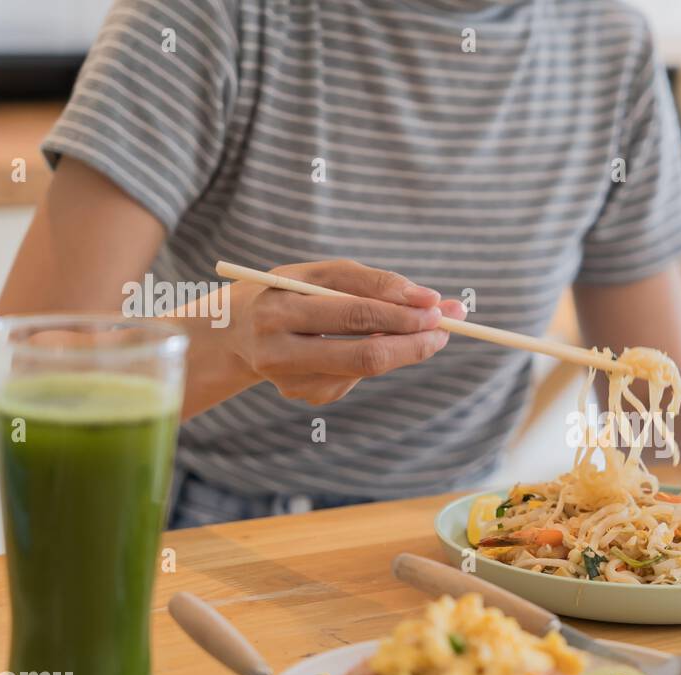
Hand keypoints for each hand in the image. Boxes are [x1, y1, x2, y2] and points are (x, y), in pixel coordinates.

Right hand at [206, 259, 465, 405]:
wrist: (234, 331)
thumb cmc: (288, 291)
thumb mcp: (318, 273)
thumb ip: (373, 283)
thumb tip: (431, 301)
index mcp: (279, 308)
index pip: (354, 313)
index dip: (401, 313)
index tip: (439, 308)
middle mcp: (278, 350)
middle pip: (363, 355)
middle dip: (413, 342)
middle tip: (447, 328)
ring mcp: (288, 381)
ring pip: (364, 371)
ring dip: (399, 350)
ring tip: (413, 330)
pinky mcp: (301, 395)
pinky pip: (354, 379)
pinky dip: (368, 360)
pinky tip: (349, 345)